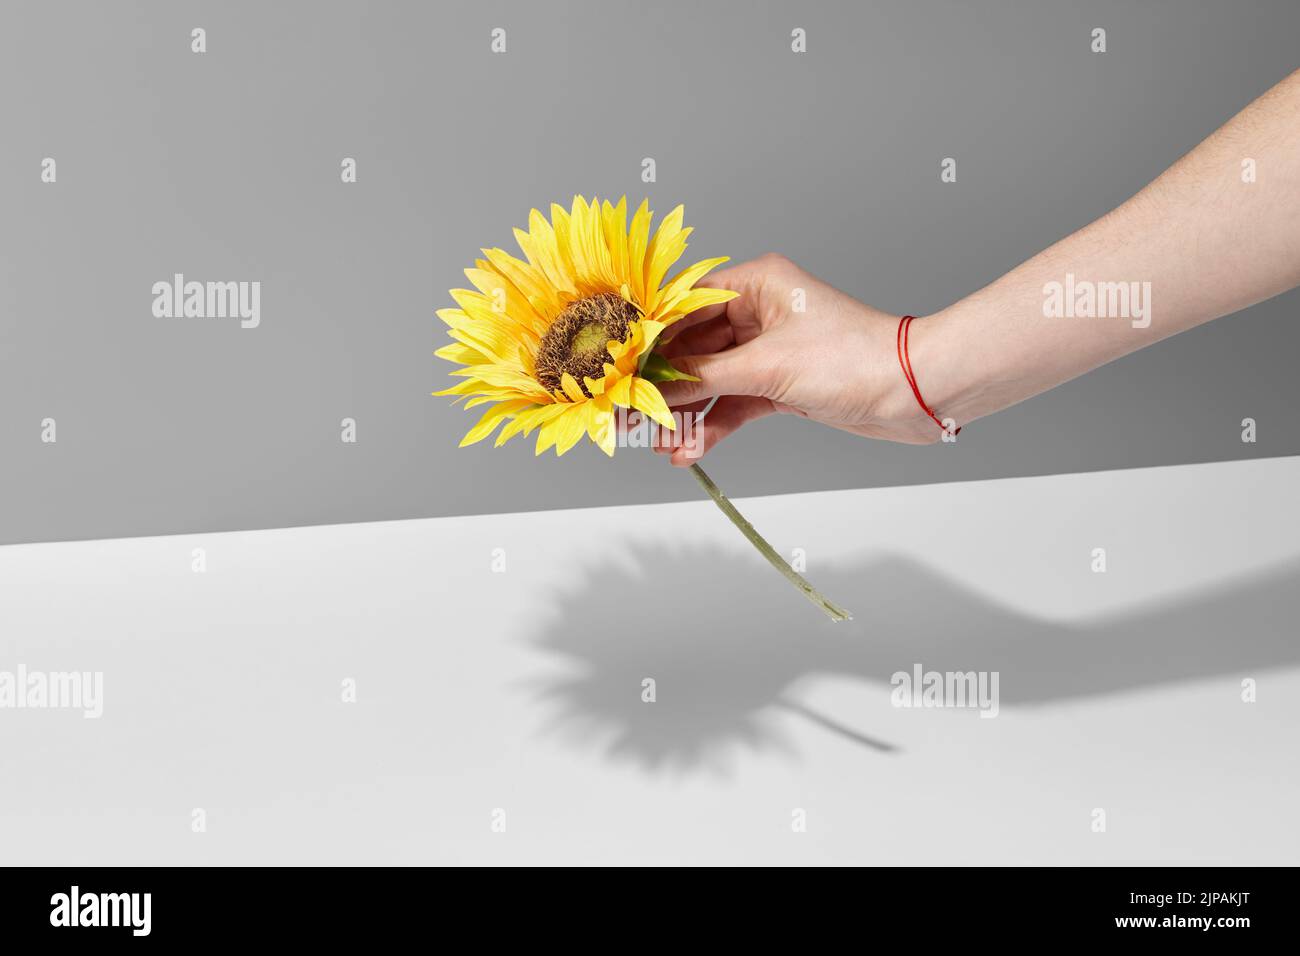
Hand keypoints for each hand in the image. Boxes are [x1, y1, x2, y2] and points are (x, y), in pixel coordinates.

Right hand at [654, 254, 946, 463]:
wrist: (914, 391)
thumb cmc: (854, 358)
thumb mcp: (768, 367)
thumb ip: (704, 377)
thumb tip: (653, 387)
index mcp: (756, 284)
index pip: (684, 304)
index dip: (648, 336)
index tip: (617, 365)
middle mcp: (759, 312)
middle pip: (692, 347)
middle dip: (663, 386)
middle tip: (631, 415)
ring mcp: (768, 350)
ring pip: (710, 381)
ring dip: (686, 414)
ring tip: (660, 444)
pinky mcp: (779, 384)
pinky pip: (733, 403)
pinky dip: (713, 426)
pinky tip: (691, 451)